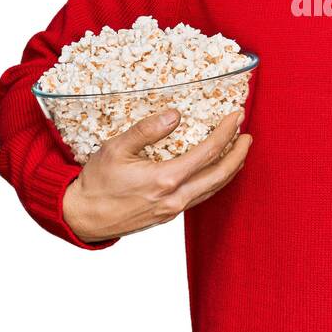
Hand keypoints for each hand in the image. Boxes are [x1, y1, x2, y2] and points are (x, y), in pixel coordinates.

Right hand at [62, 107, 251, 243]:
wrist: (83, 217)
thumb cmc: (96, 182)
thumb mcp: (116, 148)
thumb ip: (146, 130)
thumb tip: (175, 115)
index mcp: (164, 180)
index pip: (207, 153)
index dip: (226, 133)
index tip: (236, 116)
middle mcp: (175, 198)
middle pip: (220, 175)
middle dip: (238, 154)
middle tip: (248, 136)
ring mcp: (173, 210)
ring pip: (213, 189)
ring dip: (230, 169)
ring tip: (239, 151)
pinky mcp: (169, 215)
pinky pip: (201, 197)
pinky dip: (214, 182)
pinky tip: (214, 171)